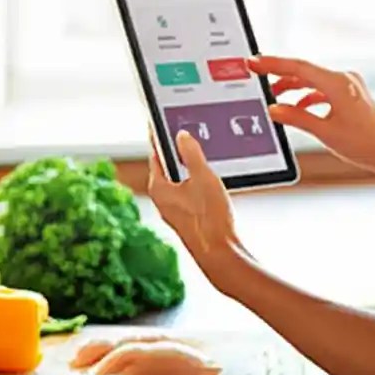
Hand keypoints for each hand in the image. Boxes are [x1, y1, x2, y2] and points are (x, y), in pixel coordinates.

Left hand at [147, 129, 243, 281]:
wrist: (219, 253)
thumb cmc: (209, 218)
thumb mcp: (203, 177)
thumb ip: (192, 154)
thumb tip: (182, 136)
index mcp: (159, 187)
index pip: (155, 153)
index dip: (158, 135)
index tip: (157, 121)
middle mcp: (162, 200)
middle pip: (166, 167)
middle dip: (174, 151)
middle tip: (181, 131)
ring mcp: (174, 210)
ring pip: (177, 180)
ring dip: (186, 167)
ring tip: (198, 153)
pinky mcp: (186, 218)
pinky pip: (186, 192)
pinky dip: (193, 182)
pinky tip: (208, 181)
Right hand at [247, 55, 374, 177]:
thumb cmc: (366, 143)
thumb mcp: (324, 131)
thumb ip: (296, 118)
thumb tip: (274, 109)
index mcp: (337, 82)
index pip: (298, 67)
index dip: (273, 64)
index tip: (254, 62)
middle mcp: (344, 79)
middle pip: (305, 71)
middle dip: (280, 74)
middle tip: (258, 75)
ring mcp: (350, 87)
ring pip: (314, 80)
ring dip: (294, 87)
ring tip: (274, 95)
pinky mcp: (352, 96)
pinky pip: (324, 90)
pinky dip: (308, 96)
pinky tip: (298, 106)